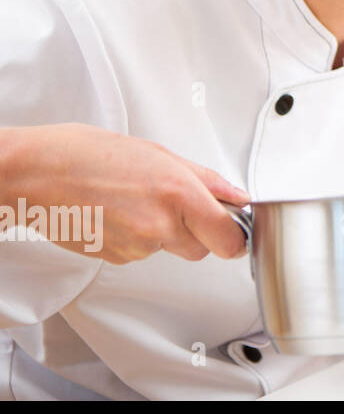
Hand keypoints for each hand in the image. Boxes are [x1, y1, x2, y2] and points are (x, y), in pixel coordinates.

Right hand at [1, 123, 251, 264]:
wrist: (36, 174)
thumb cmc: (88, 154)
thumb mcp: (160, 154)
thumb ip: (206, 181)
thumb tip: (237, 197)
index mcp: (178, 194)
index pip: (229, 239)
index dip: (236, 236)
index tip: (236, 229)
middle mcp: (160, 226)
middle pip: (202, 249)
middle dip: (198, 231)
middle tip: (177, 203)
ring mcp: (136, 247)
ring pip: (170, 249)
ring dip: (165, 232)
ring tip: (136, 200)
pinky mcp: (116, 259)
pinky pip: (143, 253)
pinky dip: (138, 237)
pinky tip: (119, 212)